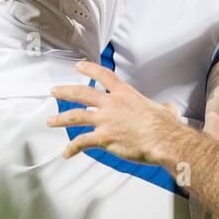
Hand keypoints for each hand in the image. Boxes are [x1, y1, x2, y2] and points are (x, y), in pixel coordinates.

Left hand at [49, 61, 187, 167]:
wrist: (163, 139)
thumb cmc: (165, 126)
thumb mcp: (164, 110)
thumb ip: (163, 107)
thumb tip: (168, 109)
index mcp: (125, 94)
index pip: (103, 75)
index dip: (89, 69)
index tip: (78, 65)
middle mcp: (111, 104)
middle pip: (82, 93)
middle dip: (65, 91)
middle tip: (54, 90)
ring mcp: (105, 120)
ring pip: (75, 115)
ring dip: (60, 118)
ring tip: (50, 120)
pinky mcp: (103, 138)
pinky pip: (82, 142)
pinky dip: (72, 148)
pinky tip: (66, 153)